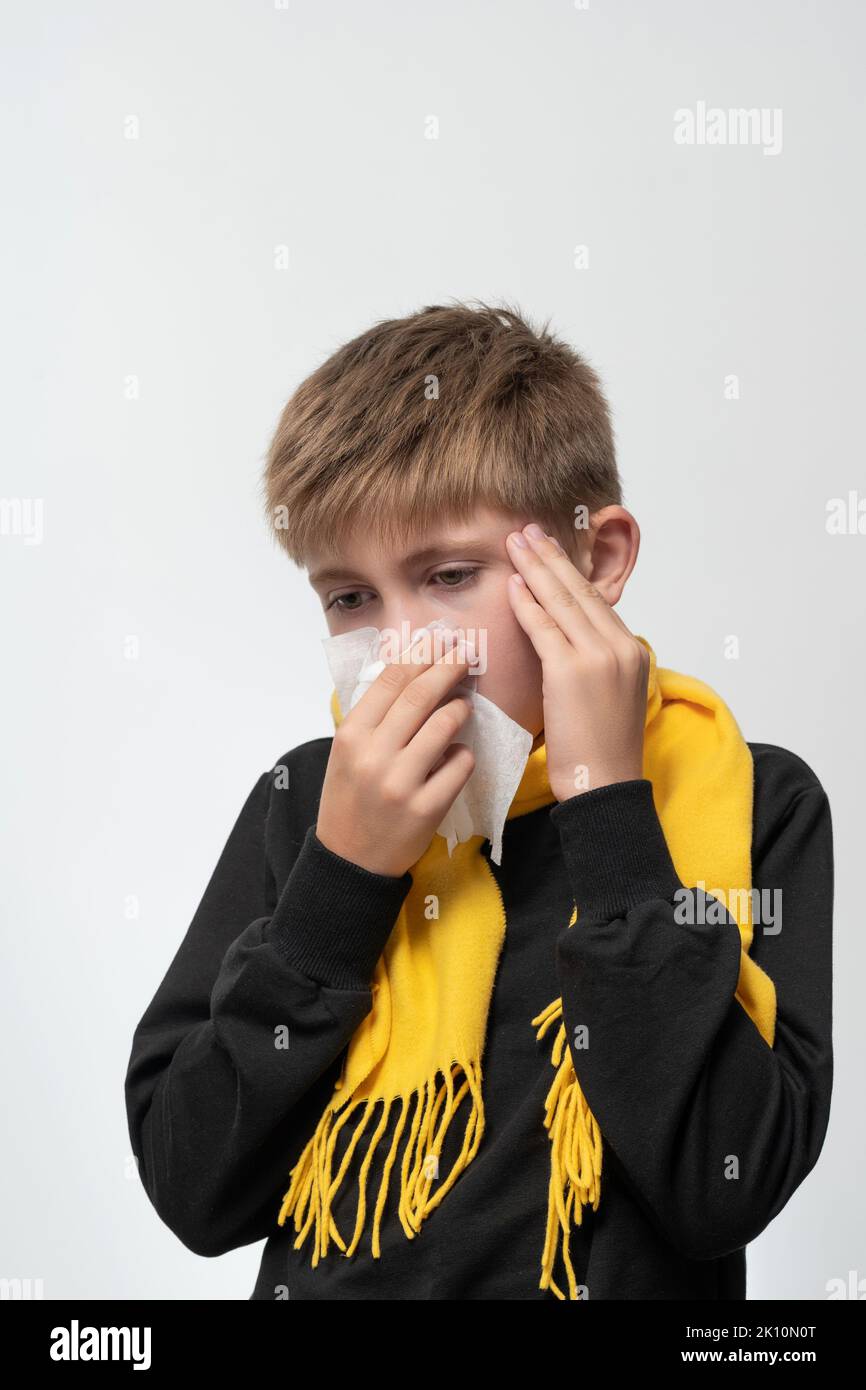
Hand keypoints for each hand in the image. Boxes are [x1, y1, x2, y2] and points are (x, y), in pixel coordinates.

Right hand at [316, 631, 476, 876]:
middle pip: (421, 695)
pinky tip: (455, 757)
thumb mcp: (347, 752)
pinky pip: (460, 764)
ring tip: (462, 707)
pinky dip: (463, 754)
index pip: (391, 680)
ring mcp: (401, 782)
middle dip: (449, 666)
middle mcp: (374, 755)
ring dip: (460, 709)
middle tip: (466, 653)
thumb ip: (374, 715)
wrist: (350, 860)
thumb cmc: (351, 798)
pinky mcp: (427, 808)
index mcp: (351, 735)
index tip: (440, 638)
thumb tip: (410, 668)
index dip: (421, 654)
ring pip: (446, 725)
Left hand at [505, 523, 648, 801]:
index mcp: (632, 651)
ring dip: (535, 568)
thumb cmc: (602, 751)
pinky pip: (544, 628)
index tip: (550, 551)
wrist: (606, 785)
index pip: (596, 601)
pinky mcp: (572, 672)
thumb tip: (571, 647)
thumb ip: (595, 664)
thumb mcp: (609, 696)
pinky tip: (512, 584)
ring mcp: (598, 657)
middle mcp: (620, 647)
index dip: (570, 572)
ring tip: (516, 543)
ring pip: (562, 601)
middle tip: (528, 530)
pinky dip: (527, 603)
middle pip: (580, 591)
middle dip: (551, 557)